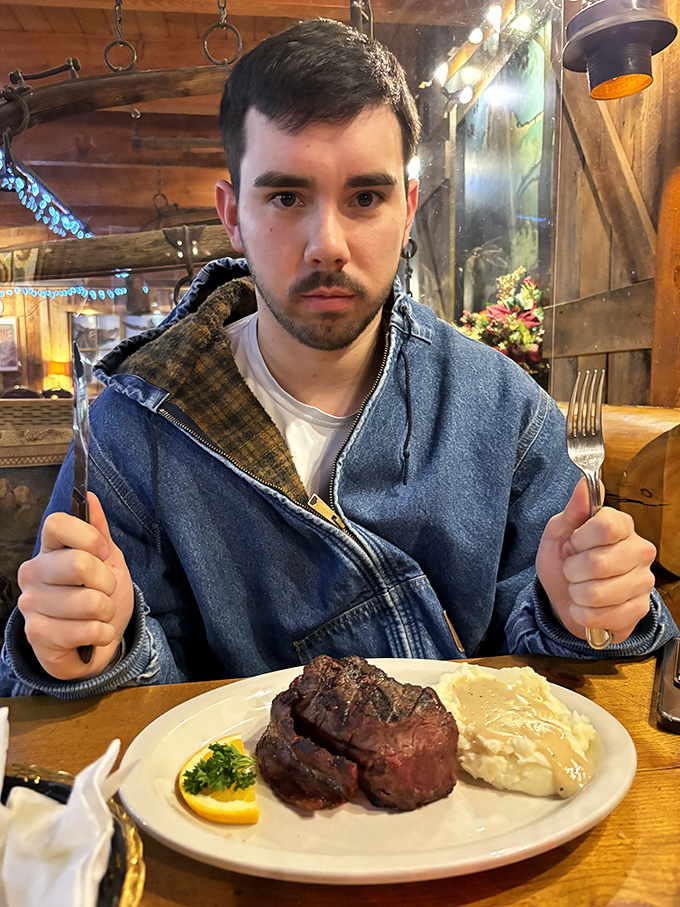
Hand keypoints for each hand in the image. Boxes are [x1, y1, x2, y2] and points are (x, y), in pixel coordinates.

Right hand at [17, 492, 133, 680]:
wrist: (96, 642)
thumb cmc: (99, 597)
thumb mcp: (108, 561)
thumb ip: (99, 532)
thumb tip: (89, 496)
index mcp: (49, 550)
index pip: (57, 523)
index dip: (88, 536)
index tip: (103, 552)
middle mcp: (32, 573)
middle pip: (79, 563)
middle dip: (108, 582)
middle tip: (106, 591)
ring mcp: (31, 604)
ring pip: (89, 602)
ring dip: (107, 612)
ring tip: (99, 616)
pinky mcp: (36, 634)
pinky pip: (87, 629)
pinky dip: (102, 633)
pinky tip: (94, 634)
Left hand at [536, 477, 656, 643]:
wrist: (565, 598)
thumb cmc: (564, 560)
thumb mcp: (559, 532)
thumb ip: (574, 510)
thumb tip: (585, 483)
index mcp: (622, 525)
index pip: (606, 526)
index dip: (580, 539)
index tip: (573, 544)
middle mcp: (640, 550)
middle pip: (599, 563)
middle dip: (573, 571)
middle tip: (573, 570)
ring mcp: (644, 581)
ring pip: (597, 593)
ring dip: (576, 594)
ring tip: (579, 588)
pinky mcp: (640, 610)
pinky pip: (602, 617)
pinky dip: (583, 615)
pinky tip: (587, 607)